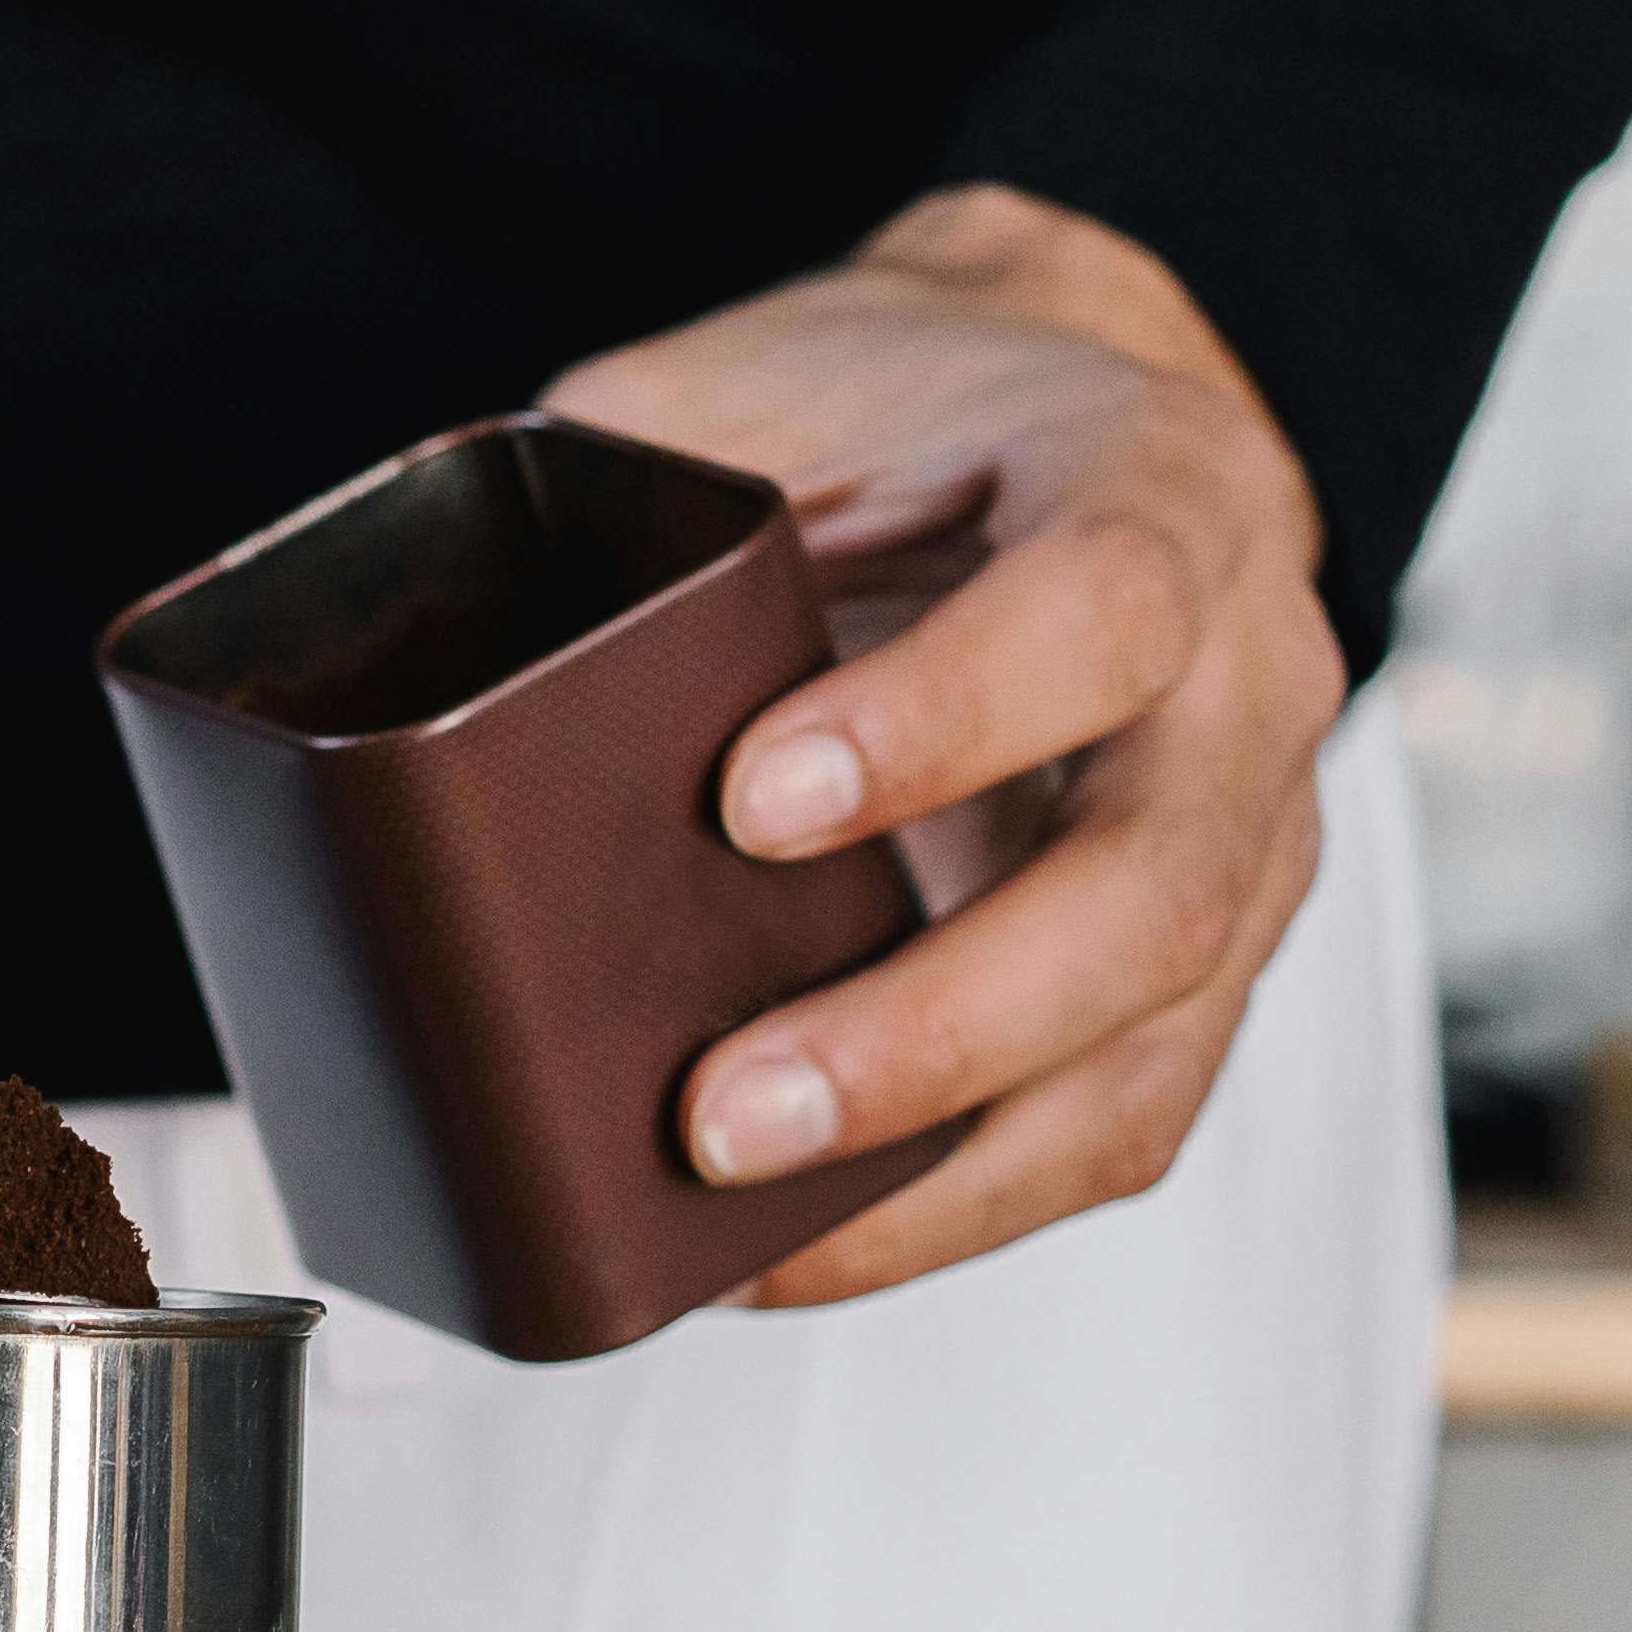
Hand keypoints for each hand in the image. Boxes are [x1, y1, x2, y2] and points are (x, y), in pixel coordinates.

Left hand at [540, 186, 1342, 1306]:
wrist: (1064, 398)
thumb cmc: (904, 403)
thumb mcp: (774, 381)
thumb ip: (631, 482)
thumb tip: (382, 627)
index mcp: (1157, 489)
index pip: (1101, 615)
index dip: (938, 724)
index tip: (747, 799)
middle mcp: (1250, 679)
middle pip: (1151, 892)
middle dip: (929, 1030)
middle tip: (720, 1114)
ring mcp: (1249, 842)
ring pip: (1148, 1053)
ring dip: (938, 1167)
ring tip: (739, 1224)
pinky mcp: (1201, 970)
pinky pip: (1108, 1129)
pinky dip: (947, 1210)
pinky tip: (792, 1250)